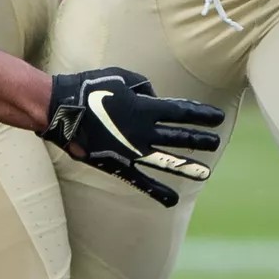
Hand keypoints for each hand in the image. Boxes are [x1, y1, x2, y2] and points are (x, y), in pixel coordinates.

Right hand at [43, 67, 223, 205]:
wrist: (60, 108)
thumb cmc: (90, 87)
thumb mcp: (121, 78)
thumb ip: (143, 87)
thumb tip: (154, 98)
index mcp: (145, 108)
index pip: (182, 112)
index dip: (201, 115)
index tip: (217, 118)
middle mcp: (143, 131)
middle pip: (179, 137)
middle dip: (200, 139)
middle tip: (216, 142)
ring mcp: (132, 150)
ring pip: (166, 161)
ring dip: (188, 167)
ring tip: (207, 173)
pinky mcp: (118, 164)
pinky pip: (141, 180)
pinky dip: (157, 191)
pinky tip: (172, 200)